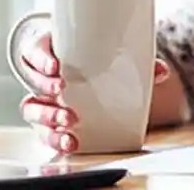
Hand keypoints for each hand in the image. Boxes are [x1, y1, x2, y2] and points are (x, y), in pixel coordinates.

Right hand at [17, 30, 170, 152]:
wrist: (87, 74)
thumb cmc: (92, 60)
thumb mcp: (109, 55)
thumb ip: (136, 62)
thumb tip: (161, 72)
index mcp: (53, 54)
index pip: (36, 52)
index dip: (42, 59)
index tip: (55, 65)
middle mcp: (43, 78)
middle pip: (34, 82)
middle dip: (46, 90)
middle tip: (63, 94)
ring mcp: (42, 100)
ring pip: (32, 109)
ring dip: (48, 116)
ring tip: (68, 122)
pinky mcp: (47, 120)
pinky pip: (43, 131)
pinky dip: (54, 137)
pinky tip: (69, 141)